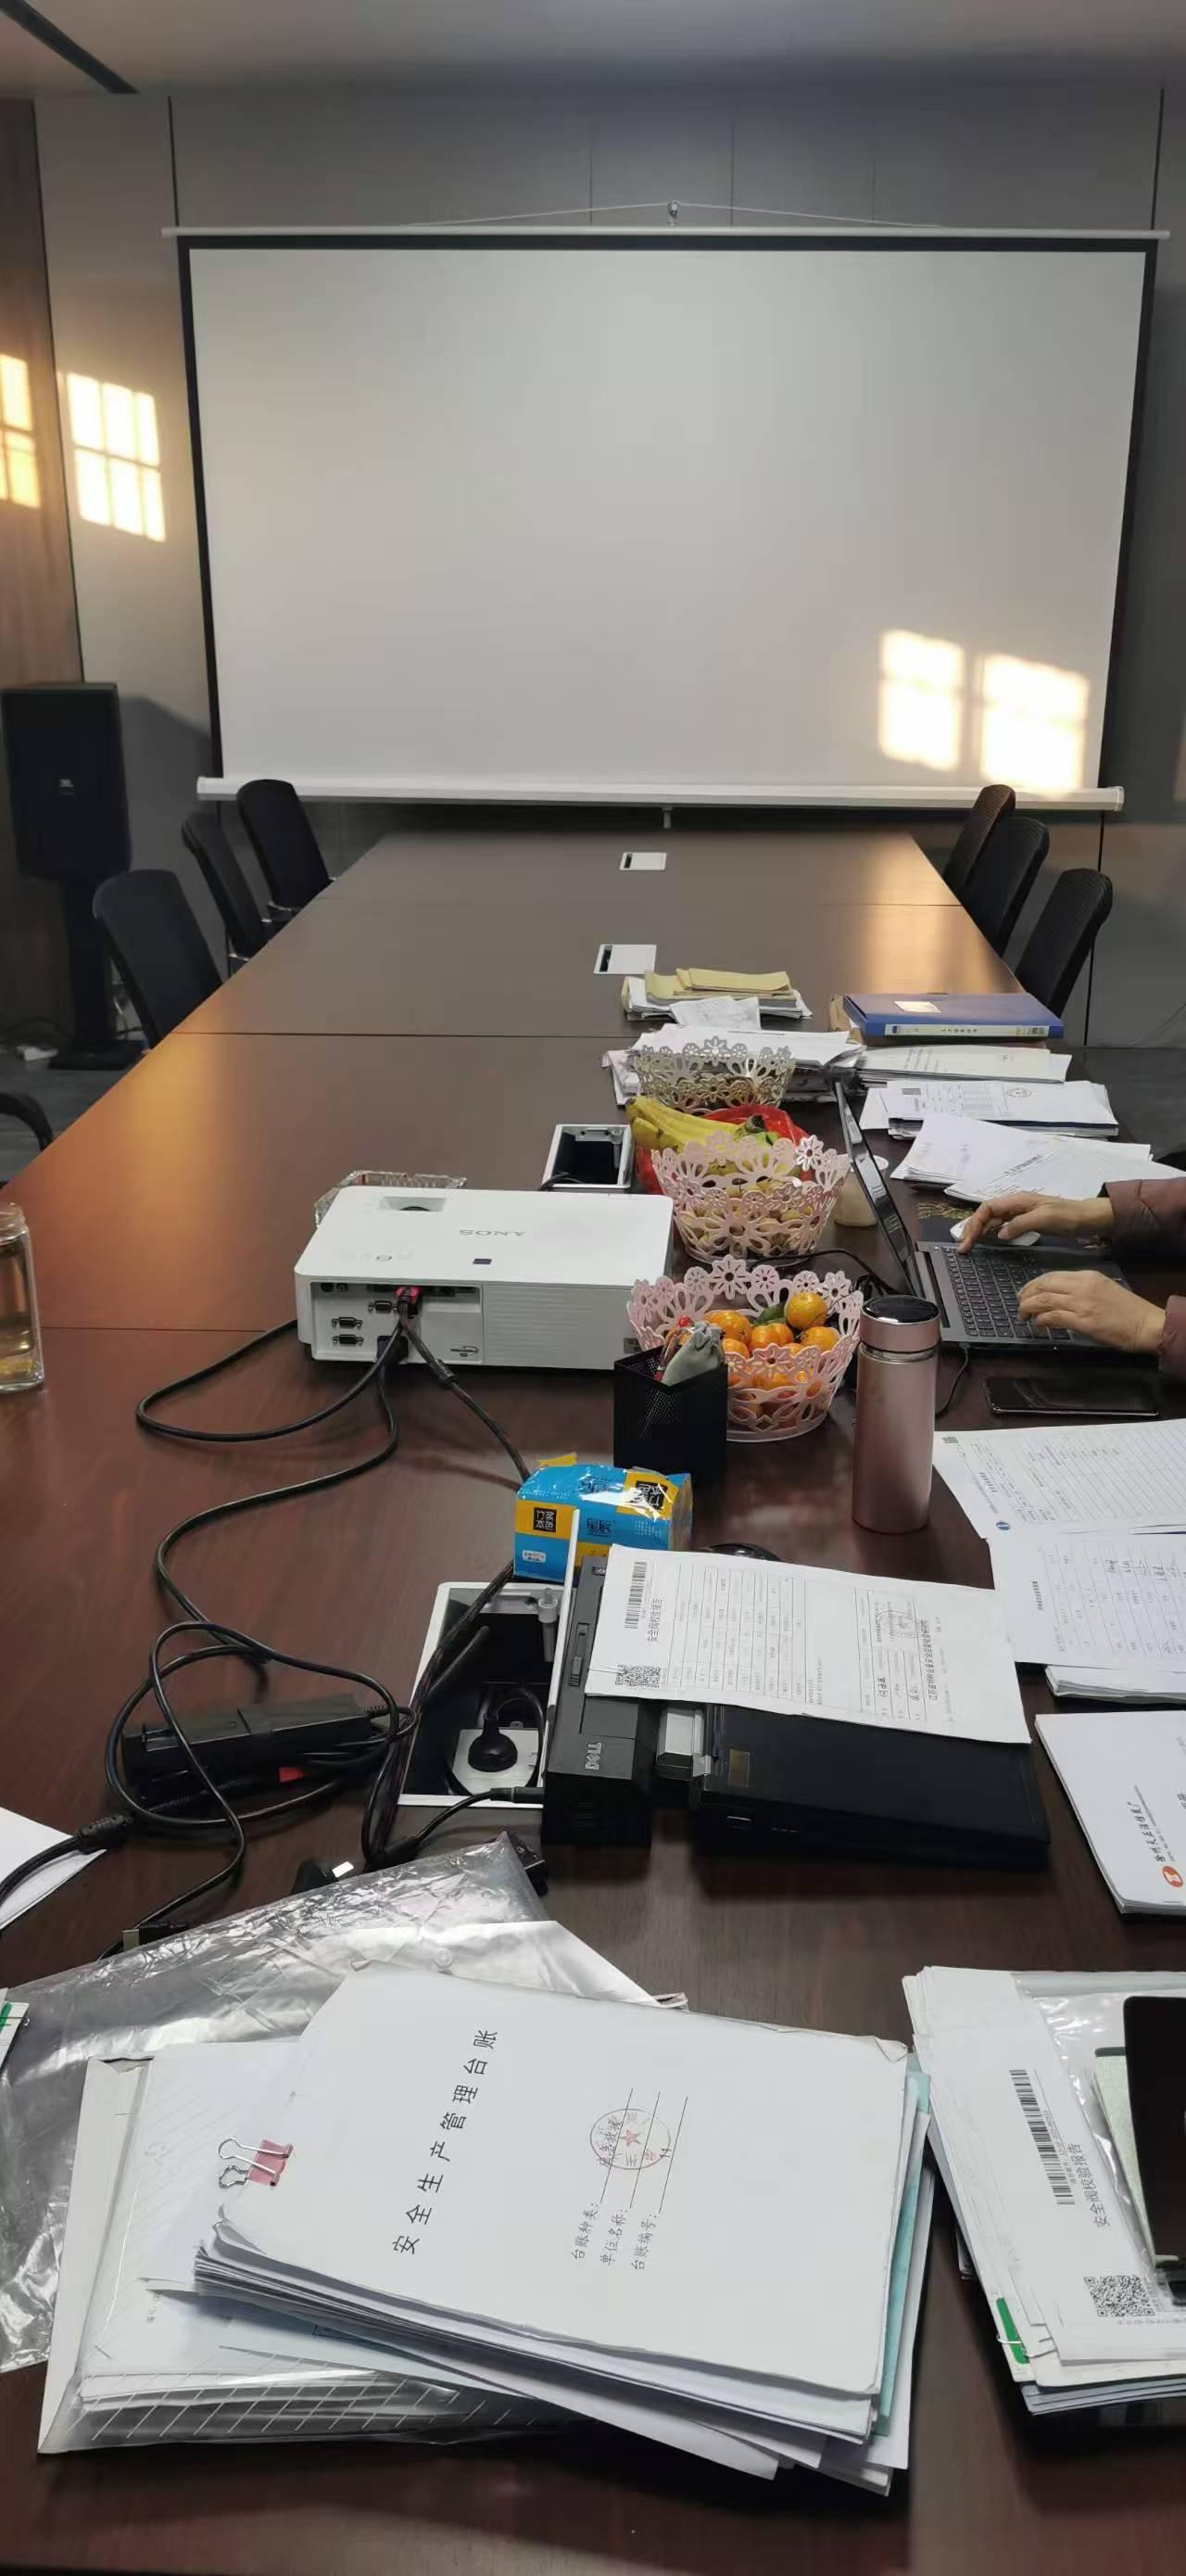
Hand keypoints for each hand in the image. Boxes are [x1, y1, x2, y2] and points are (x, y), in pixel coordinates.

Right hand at [957, 1191, 1110, 1252]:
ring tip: (970, 1246)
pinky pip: (1003, 1226)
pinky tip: (989, 1242)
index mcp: (1018, 1200)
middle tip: (964, 1248)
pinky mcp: (1027, 1222)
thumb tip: (999, 1233)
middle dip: (972, 1228)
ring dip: (980, 1231)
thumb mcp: (1045, 1219)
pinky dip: (992, 1233)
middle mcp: (1016, 1205)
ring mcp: (1021, 1213)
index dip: (974, 1223)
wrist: (1089, 1218)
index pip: (987, 1208)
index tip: (968, 1241)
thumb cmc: (1068, 1216)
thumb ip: (1020, 1224)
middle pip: (986, 1213)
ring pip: (993, 1220)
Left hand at [1016, 1269, 1164, 1355]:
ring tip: (1024, 1316)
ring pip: (1044, 1300)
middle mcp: (1081, 1286)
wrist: (1144, 1323)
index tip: (1025, 1293)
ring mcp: (1081, 1303)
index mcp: (1087, 1276)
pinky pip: (1053, 1317)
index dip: (1033, 1285)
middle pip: (1043, 1286)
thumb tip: (1058, 1297)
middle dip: (1026, 1295)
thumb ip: (1080, 1289)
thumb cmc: (1126, 1309)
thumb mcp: (1103, 1289)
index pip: (1051, 1276)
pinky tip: (1038, 1325)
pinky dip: (1041, 1321)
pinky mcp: (1082, 1321)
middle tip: (1020, 1305)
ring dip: (1029, 1309)